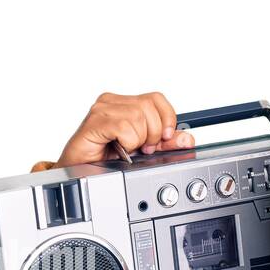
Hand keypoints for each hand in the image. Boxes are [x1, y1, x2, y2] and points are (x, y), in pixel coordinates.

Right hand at [53, 92, 194, 167]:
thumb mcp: (145, 149)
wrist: (82, 171)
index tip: (165, 138)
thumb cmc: (107, 158)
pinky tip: (118, 148)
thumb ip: (167, 143)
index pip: (157, 99)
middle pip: (151, 107)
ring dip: (139, 140)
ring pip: (139, 117)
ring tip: (127, 148)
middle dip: (154, 133)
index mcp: (125, 103)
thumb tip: (187, 138)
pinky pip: (125, 127)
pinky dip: (127, 142)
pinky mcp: (95, 121)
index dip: (167, 119)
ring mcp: (103, 109)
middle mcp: (113, 102)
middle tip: (142, 148)